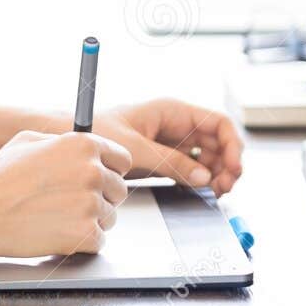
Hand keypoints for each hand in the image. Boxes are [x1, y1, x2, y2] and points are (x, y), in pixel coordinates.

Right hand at [0, 130, 130, 258]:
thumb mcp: (26, 141)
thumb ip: (60, 141)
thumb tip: (77, 146)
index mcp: (83, 145)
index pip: (122, 159)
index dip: (110, 171)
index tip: (101, 180)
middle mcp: (93, 172)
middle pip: (119, 190)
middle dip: (101, 198)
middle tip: (73, 204)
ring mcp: (91, 205)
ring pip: (110, 217)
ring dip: (91, 221)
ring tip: (59, 219)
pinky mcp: (85, 235)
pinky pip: (99, 241)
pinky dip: (82, 242)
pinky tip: (58, 234)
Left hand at [91, 99, 244, 195]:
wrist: (71, 139)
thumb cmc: (95, 131)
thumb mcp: (135, 149)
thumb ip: (170, 163)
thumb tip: (203, 178)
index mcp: (172, 111)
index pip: (218, 123)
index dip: (232, 145)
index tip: (234, 168)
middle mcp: (176, 125)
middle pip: (217, 143)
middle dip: (226, 165)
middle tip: (224, 188)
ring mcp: (171, 142)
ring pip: (207, 159)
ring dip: (216, 176)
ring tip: (214, 193)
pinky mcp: (162, 159)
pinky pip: (190, 170)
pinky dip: (199, 182)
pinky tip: (200, 192)